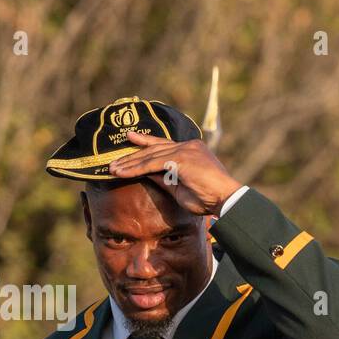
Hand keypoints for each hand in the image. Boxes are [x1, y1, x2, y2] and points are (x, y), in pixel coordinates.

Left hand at [108, 131, 241, 215]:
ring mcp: (185, 150)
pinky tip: (121, 173)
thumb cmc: (207, 198)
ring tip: (112, 169)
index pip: (163, 145)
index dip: (146, 143)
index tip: (131, 139)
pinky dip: (135, 169)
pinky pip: (152, 163)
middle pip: (154, 148)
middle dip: (132, 155)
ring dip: (129, 163)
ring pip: (150, 155)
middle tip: (113, 160)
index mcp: (190, 150)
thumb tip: (147, 175)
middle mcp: (187, 146)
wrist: (226, 199)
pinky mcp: (181, 158)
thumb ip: (165, 178)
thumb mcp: (180, 187)